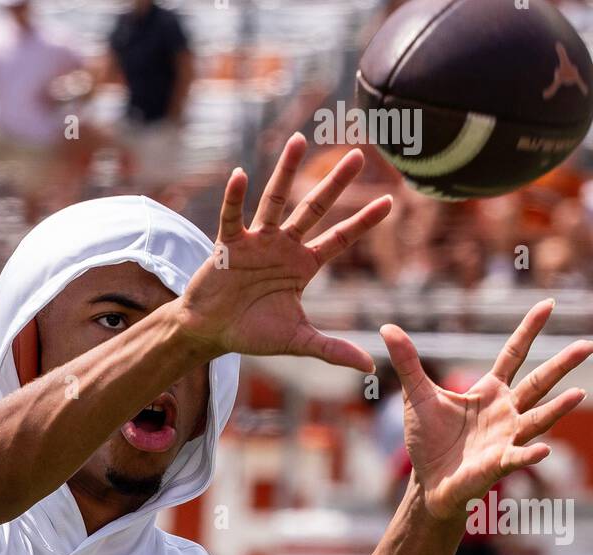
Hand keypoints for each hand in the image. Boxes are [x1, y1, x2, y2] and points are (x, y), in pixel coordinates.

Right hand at [179, 133, 391, 368]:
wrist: (211, 332)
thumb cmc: (252, 332)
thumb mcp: (297, 340)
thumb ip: (332, 349)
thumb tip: (370, 367)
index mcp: (302, 266)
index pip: (339, 239)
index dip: (363, 222)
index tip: (390, 201)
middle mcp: (283, 246)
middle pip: (314, 208)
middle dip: (335, 184)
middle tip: (359, 155)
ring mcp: (257, 241)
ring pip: (275, 200)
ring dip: (286, 171)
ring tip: (300, 141)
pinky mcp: (228, 244)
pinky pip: (233, 216)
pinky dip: (236, 197)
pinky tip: (241, 174)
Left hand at [381, 301, 592, 522]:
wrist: (427, 481)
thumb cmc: (428, 440)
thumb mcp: (416, 397)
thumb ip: (408, 363)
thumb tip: (388, 328)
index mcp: (489, 391)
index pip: (514, 354)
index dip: (529, 330)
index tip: (548, 304)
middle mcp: (505, 411)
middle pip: (538, 383)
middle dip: (561, 364)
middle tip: (587, 344)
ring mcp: (506, 438)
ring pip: (537, 419)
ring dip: (558, 408)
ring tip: (579, 394)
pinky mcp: (497, 463)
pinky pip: (517, 457)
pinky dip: (529, 454)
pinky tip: (543, 451)